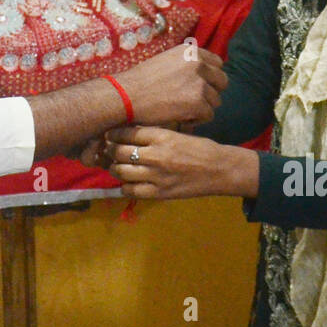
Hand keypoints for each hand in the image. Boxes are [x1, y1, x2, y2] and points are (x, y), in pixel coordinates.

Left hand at [104, 126, 256, 198]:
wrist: (219, 170)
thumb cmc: (199, 148)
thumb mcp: (176, 133)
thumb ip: (153, 134)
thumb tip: (128, 134)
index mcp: (161, 136)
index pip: (127, 133)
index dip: (114, 134)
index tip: (109, 135)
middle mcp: (155, 155)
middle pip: (119, 151)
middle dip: (110, 150)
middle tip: (108, 150)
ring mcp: (156, 175)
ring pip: (121, 171)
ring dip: (115, 168)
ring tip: (116, 165)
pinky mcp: (159, 193)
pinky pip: (130, 190)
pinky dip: (125, 186)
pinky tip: (128, 182)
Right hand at [114, 44, 226, 127]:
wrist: (127, 95)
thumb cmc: (142, 80)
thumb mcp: (167, 60)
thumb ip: (188, 64)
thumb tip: (206, 73)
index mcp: (192, 52)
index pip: (218, 64)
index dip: (210, 77)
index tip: (199, 86)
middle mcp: (199, 64)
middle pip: (222, 82)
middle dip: (210, 92)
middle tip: (193, 100)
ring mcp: (200, 83)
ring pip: (215, 100)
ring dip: (202, 107)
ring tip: (181, 108)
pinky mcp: (198, 103)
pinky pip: (208, 115)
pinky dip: (196, 119)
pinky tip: (180, 117)